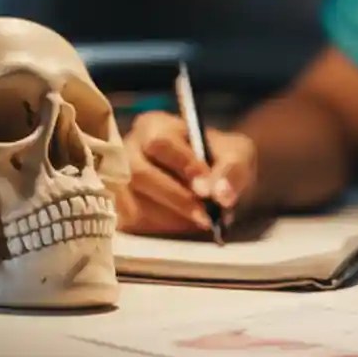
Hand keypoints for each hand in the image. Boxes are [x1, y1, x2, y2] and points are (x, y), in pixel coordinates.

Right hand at [114, 111, 257, 235]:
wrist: (215, 185)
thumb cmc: (221, 161)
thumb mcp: (238, 155)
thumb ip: (232, 170)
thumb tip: (219, 194)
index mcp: (154, 126)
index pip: (160, 142)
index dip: (183, 166)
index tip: (206, 188)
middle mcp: (129, 150)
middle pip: (139, 174)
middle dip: (176, 198)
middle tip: (207, 216)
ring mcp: (120, 181)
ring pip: (135, 203)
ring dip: (171, 218)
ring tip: (201, 221)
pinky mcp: (121, 209)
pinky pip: (132, 224)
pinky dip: (161, 230)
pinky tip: (184, 227)